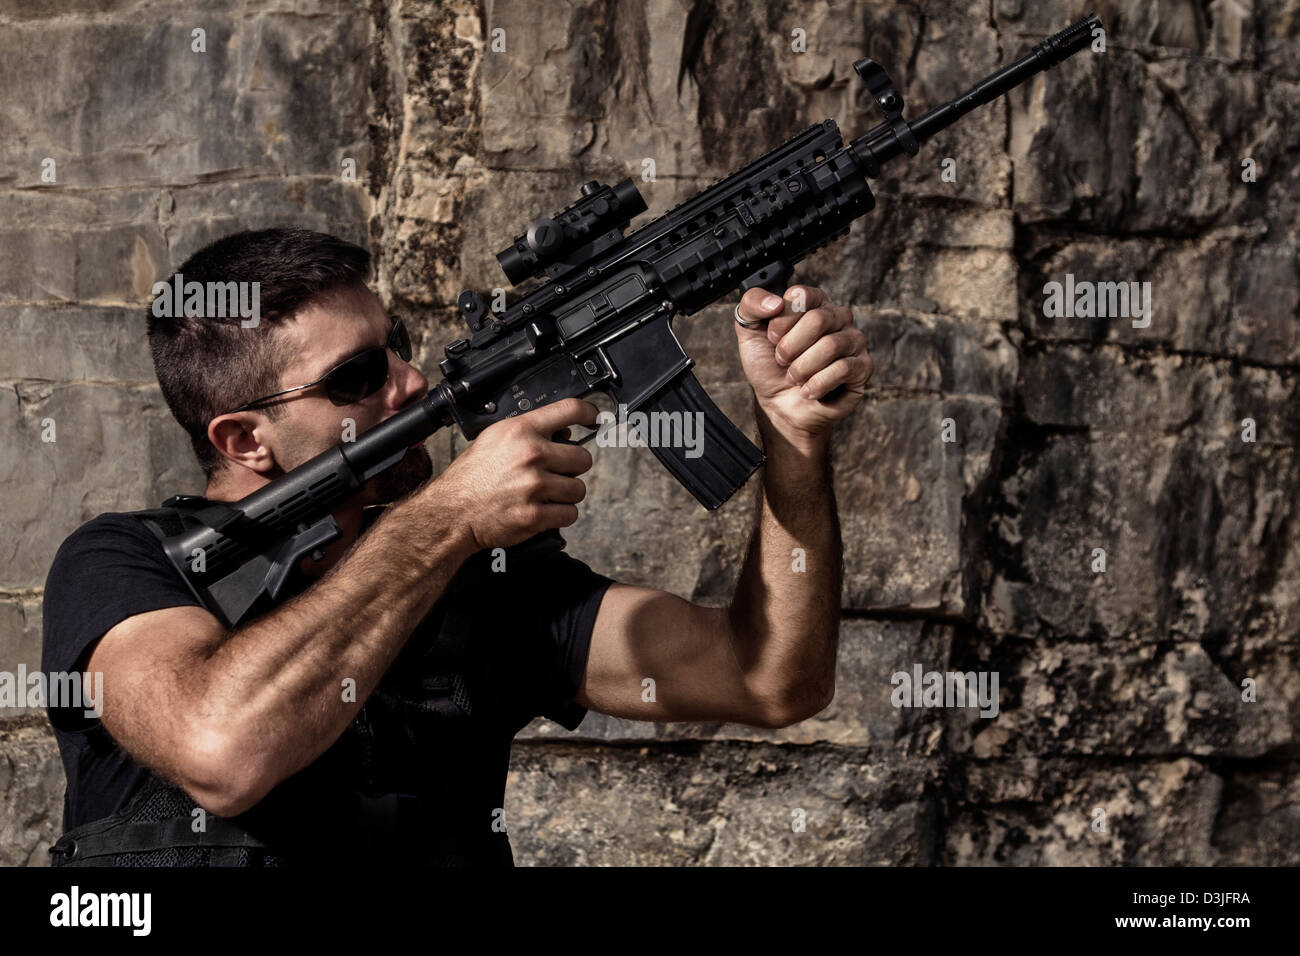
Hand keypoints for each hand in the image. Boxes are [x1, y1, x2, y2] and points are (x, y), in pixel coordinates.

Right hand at [430, 398, 597, 550]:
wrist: (452, 512)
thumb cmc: (471, 477)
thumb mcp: (494, 439)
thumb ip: (527, 432)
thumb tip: (563, 431)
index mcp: (520, 430)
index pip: (569, 410)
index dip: (588, 413)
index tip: (594, 419)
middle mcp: (530, 454)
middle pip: (583, 458)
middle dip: (572, 468)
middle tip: (555, 474)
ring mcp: (534, 486)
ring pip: (578, 489)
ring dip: (566, 494)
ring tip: (545, 494)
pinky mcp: (535, 515)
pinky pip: (569, 513)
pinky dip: (560, 515)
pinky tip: (544, 510)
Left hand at [733, 285, 871, 441]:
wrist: (778, 405)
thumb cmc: (769, 365)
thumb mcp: (749, 332)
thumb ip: (752, 304)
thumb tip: (775, 302)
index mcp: (814, 303)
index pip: (801, 295)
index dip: (782, 320)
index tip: (772, 338)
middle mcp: (838, 317)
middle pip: (818, 320)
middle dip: (790, 347)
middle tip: (781, 361)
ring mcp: (854, 341)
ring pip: (831, 346)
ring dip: (802, 368)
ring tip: (793, 378)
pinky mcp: (863, 367)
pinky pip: (843, 369)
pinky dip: (818, 384)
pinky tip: (807, 391)